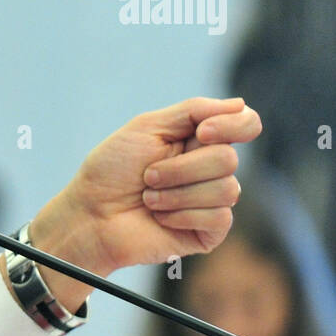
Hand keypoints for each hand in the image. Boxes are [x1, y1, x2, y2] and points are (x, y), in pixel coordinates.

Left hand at [29, 97, 260, 307]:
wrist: (90, 214)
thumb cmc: (111, 171)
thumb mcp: (147, 128)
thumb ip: (193, 111)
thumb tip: (239, 104)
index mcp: (199, 140)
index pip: (246, 123)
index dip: (233, 126)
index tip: (200, 133)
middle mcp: (210, 168)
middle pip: (228, 159)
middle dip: (181, 168)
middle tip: (148, 176)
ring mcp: (212, 200)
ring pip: (227, 189)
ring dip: (176, 193)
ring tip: (148, 198)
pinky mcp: (209, 231)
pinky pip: (219, 217)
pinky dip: (181, 215)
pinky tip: (159, 217)